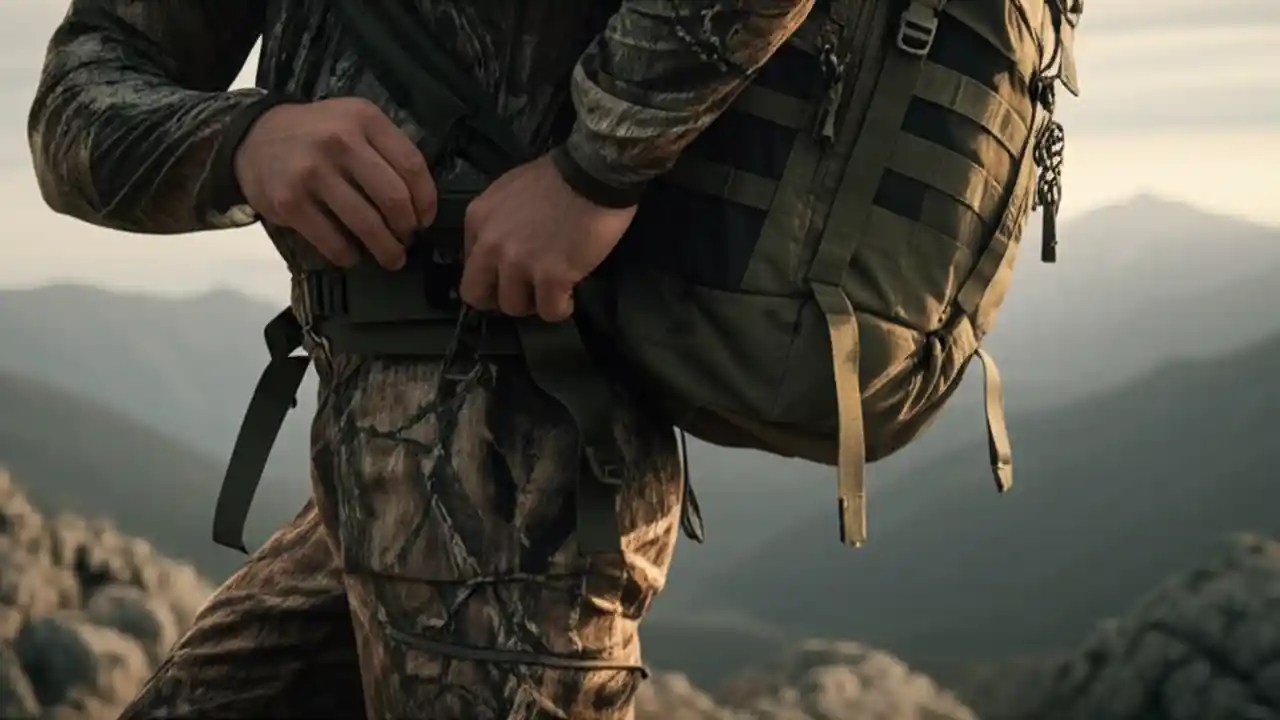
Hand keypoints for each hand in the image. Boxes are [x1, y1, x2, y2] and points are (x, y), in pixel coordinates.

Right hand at [233, 97, 437, 269]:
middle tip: (408, 241)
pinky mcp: (290, 202)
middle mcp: (340, 141)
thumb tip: (420, 202)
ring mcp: (312, 172)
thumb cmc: (318, 134)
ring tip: (391, 258)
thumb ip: (387, 150)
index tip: (425, 220)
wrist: (255, 137)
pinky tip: (353, 257)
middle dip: (407, 229)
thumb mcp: (355, 123)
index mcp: (364, 119)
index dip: (426, 200)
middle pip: (393, 198)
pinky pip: (332, 240)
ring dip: (385, 249)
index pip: (412, 166)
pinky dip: (348, 256)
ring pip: (366, 224)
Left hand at [460, 154, 636, 321]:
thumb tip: (502, 248)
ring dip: (533, 303)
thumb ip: (497, 221)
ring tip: (552, 291)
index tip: (511, 272)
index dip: (491, 274)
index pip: (468, 264)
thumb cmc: (559, 176)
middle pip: (476, 294)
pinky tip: (570, 297)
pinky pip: (548, 311)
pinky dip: (560, 308)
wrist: (594, 173)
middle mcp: (491, 244)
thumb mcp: (510, 190)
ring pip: (512, 306)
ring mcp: (519, 262)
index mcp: (478, 219)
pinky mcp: (551, 277)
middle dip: (499, 298)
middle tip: (524, 293)